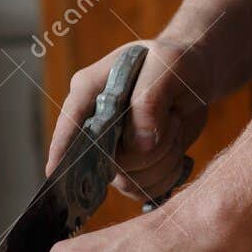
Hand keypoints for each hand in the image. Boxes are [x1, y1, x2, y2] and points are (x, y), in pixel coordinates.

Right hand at [45, 39, 210, 201]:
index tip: (54, 172)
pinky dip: (168, 175)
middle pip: (106, 161)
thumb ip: (150, 99)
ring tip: (175, 126)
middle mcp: (95, 122)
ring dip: (162, 162)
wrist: (197, 76)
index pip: (70, 122)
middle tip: (172, 119)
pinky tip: (177, 149)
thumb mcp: (169, 64)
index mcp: (90, 89)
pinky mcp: (132, 167)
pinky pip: (145, 189)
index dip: (61, 149)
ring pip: (128, 180)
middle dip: (146, 152)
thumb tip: (139, 144)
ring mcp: (113, 149)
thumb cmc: (178, 62)